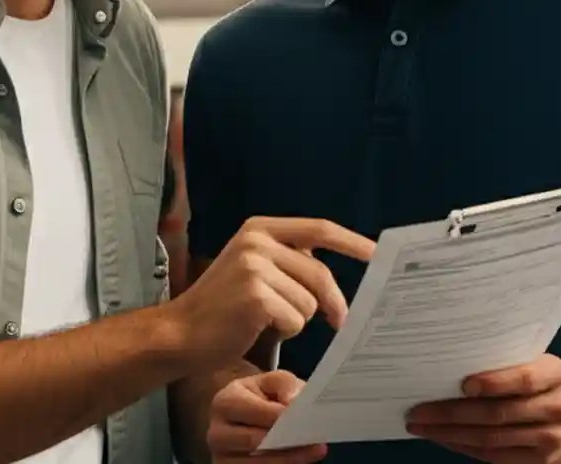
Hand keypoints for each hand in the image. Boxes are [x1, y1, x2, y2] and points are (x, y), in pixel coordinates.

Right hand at [166, 216, 374, 367]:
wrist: (181, 332)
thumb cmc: (222, 308)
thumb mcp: (253, 269)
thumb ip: (289, 262)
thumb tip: (335, 281)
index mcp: (259, 228)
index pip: (319, 229)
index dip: (353, 242)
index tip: (379, 254)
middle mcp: (257, 241)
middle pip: (320, 273)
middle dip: (333, 302)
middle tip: (339, 322)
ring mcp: (255, 267)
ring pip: (310, 301)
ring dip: (298, 318)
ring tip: (267, 319)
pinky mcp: (256, 296)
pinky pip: (295, 319)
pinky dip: (285, 331)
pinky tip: (258, 328)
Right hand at [208, 371, 327, 462]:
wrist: (244, 415)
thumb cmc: (260, 396)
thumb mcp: (272, 382)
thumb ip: (285, 385)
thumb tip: (293, 403)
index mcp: (225, 402)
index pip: (252, 410)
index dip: (278, 416)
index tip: (303, 418)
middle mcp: (217, 433)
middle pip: (252, 442)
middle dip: (285, 440)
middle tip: (315, 438)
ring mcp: (222, 458)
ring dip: (289, 459)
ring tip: (316, 450)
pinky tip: (301, 459)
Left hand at [405, 355, 560, 463]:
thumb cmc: (549, 380)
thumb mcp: (539, 362)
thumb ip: (507, 364)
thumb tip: (451, 365)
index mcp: (555, 375)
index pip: (524, 379)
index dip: (494, 382)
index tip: (464, 383)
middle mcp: (556, 409)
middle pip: (499, 414)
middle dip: (451, 414)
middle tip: (418, 410)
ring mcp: (550, 441)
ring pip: (492, 440)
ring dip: (450, 434)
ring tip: (421, 426)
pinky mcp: (542, 463)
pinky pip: (495, 457)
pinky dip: (464, 447)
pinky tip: (444, 438)